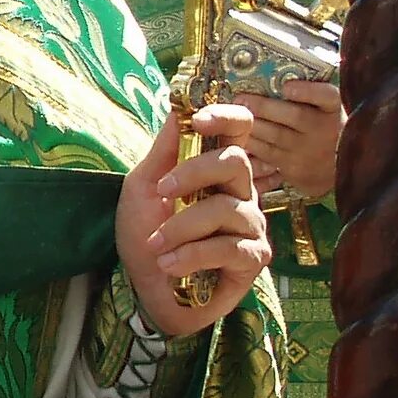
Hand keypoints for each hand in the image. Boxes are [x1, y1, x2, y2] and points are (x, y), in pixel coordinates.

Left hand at [119, 105, 268, 336]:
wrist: (146, 289)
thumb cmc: (147, 234)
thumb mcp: (143, 188)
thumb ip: (165, 150)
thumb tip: (179, 107)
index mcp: (216, 169)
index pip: (239, 130)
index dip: (226, 116)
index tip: (198, 118)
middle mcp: (241, 192)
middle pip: (235, 161)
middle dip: (192, 173)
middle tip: (162, 192)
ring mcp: (251, 224)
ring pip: (225, 209)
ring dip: (181, 227)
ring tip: (156, 245)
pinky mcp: (254, 258)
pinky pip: (229, 248)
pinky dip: (192, 255)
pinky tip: (169, 264)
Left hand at [242, 80, 342, 206]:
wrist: (335, 167)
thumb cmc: (322, 126)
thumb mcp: (323, 107)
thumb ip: (306, 90)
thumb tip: (274, 73)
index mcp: (333, 108)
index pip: (327, 96)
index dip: (308, 91)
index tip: (287, 86)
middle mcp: (324, 129)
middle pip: (295, 116)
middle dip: (264, 107)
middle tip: (241, 99)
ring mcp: (309, 151)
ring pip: (276, 136)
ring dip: (253, 124)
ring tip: (235, 114)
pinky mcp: (293, 169)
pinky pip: (267, 154)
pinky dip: (250, 143)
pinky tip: (237, 134)